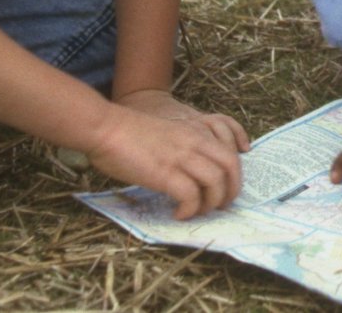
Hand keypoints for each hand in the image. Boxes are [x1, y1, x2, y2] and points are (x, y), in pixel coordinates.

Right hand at [83, 97, 249, 220]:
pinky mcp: (165, 173)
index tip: (227, 190)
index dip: (235, 176)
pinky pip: (191, 196)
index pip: (231, 154)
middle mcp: (195, 142)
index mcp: (196, 132)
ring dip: (211, 203)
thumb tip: (192, 177)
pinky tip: (178, 214)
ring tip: (197, 212)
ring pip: (216, 182)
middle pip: (231, 167)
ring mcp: (181, 157)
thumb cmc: (130, 134)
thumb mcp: (169, 135)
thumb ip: (184, 149)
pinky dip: (189, 210)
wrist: (107, 128)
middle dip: (230, 192)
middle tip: (219, 207)